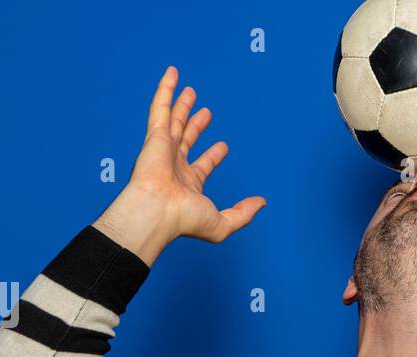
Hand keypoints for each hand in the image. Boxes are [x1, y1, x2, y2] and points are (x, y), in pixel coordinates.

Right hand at [95, 66, 266, 263]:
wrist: (157, 212)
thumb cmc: (185, 220)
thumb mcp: (223, 223)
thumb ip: (243, 213)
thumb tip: (262, 203)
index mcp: (188, 185)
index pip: (202, 165)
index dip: (214, 156)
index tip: (223, 146)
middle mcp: (174, 166)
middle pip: (187, 140)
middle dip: (196, 126)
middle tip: (207, 113)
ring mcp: (163, 149)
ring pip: (174, 120)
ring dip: (182, 105)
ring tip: (191, 91)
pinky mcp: (154, 135)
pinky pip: (160, 107)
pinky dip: (165, 89)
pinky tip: (172, 73)